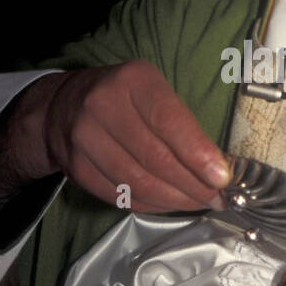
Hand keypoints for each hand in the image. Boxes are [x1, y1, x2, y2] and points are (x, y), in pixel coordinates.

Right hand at [16, 61, 231, 213]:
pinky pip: (121, 195)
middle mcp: (103, 105)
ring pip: (138, 182)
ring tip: (197, 202)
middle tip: (217, 197)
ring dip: (174, 200)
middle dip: (193, 185)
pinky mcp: (77, 167)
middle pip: (156, 158)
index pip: (169, 121)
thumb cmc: (123, 97)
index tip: (221, 177)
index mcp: (132, 80)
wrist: (63, 105)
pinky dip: (151, 205)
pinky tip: (169, 204)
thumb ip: (183, 123)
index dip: (198, 154)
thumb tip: (217, 167)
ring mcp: (85, 138)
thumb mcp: (152, 90)